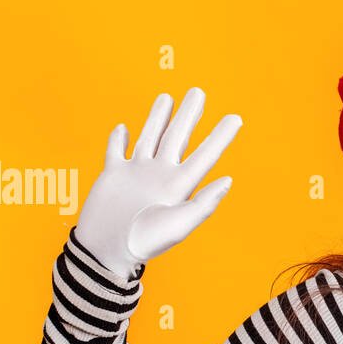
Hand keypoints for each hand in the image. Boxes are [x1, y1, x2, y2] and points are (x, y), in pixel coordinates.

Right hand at [74, 87, 242, 278]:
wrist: (106, 250)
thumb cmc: (143, 242)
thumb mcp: (179, 224)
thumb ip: (203, 203)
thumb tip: (227, 180)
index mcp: (179, 185)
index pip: (205, 155)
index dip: (221, 136)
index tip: (236, 118)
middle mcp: (160, 175)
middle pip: (177, 137)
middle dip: (188, 115)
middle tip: (198, 92)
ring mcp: (136, 173)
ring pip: (150, 137)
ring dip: (158, 118)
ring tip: (168, 98)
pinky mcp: (112, 174)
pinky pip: (116, 151)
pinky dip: (119, 138)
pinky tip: (124, 129)